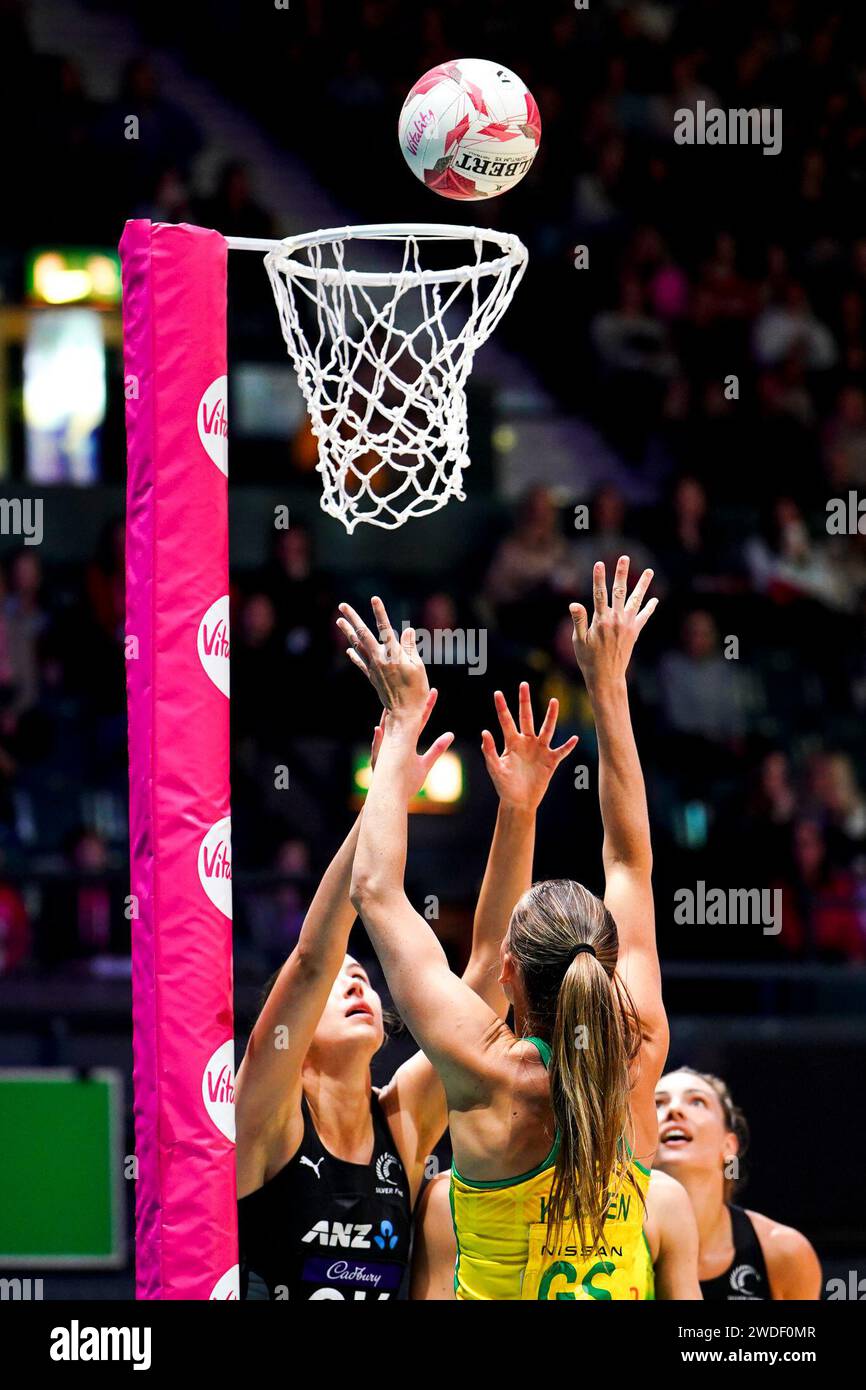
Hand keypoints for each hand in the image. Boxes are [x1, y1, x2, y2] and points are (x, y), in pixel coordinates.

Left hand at [338, 596, 428, 721]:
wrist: (404, 713)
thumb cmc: (416, 691)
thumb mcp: (418, 667)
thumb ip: (409, 648)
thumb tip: (406, 630)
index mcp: (394, 654)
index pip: (385, 628)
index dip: (380, 612)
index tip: (374, 598)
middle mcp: (380, 658)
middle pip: (363, 634)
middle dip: (352, 618)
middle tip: (342, 606)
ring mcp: (374, 668)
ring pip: (358, 645)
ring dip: (348, 632)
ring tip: (339, 621)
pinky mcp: (372, 677)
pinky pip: (360, 662)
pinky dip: (354, 654)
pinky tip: (348, 649)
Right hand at [370, 696, 453, 799]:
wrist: (391, 797)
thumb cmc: (406, 781)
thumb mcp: (425, 763)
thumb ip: (437, 749)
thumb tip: (450, 734)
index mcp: (408, 740)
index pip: (420, 719)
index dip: (427, 706)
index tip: (434, 692)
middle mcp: (396, 741)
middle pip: (405, 719)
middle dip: (410, 704)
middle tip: (414, 686)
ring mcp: (387, 750)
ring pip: (388, 729)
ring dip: (389, 716)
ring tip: (391, 702)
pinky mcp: (380, 761)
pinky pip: (378, 749)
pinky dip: (377, 740)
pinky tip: (378, 730)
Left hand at [481, 683, 577, 813]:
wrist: (519, 801)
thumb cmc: (504, 785)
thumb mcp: (495, 768)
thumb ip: (490, 751)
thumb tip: (484, 732)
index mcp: (511, 742)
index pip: (506, 721)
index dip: (502, 708)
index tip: (498, 693)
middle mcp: (526, 742)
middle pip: (526, 717)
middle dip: (525, 701)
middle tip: (523, 684)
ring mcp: (540, 750)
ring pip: (547, 729)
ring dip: (550, 716)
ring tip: (554, 701)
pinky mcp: (551, 761)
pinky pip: (561, 751)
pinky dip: (568, 746)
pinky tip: (574, 739)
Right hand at [570, 557, 656, 688]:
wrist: (607, 677)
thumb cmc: (588, 659)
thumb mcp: (578, 641)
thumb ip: (578, 620)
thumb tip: (574, 604)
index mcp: (600, 620)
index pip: (599, 594)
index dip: (599, 578)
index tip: (599, 563)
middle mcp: (616, 620)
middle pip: (619, 591)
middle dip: (621, 573)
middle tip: (624, 558)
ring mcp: (627, 625)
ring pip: (636, 600)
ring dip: (643, 585)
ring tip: (650, 571)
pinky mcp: (634, 632)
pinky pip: (644, 617)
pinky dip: (649, 608)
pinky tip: (655, 600)